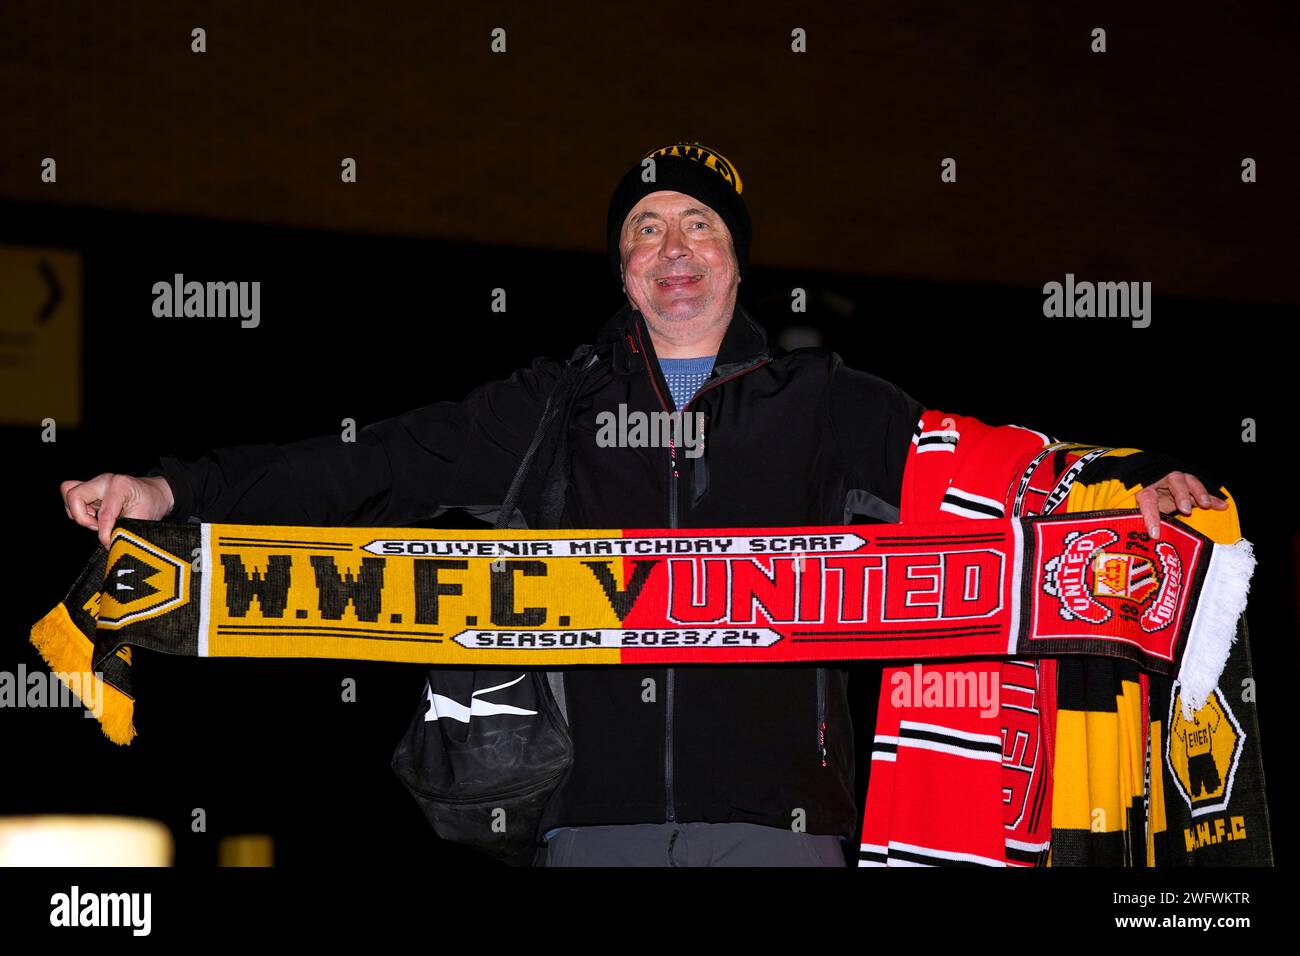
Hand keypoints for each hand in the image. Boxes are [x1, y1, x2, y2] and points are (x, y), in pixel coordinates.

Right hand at [61, 474, 175, 547]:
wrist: (156, 493)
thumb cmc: (151, 504)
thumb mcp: (143, 519)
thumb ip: (124, 531)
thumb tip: (108, 545)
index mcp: (121, 486)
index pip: (103, 513)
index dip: (104, 533)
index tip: (109, 542)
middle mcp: (105, 481)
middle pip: (74, 495)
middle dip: (81, 516)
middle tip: (97, 527)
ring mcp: (96, 482)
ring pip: (68, 492)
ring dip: (77, 512)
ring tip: (96, 521)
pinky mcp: (90, 488)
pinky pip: (72, 496)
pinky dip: (77, 509)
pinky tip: (94, 516)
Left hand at [1135, 471, 1227, 538]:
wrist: (1147, 487)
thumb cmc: (1141, 502)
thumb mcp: (1137, 510)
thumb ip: (1139, 519)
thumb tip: (1141, 537)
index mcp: (1144, 487)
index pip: (1147, 500)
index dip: (1151, 517)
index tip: (1155, 534)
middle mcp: (1162, 480)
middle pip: (1174, 480)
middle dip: (1181, 494)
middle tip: (1185, 509)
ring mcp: (1177, 482)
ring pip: (1190, 481)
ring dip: (1199, 492)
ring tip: (1205, 504)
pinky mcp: (1189, 487)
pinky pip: (1202, 491)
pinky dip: (1212, 498)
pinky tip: (1222, 505)